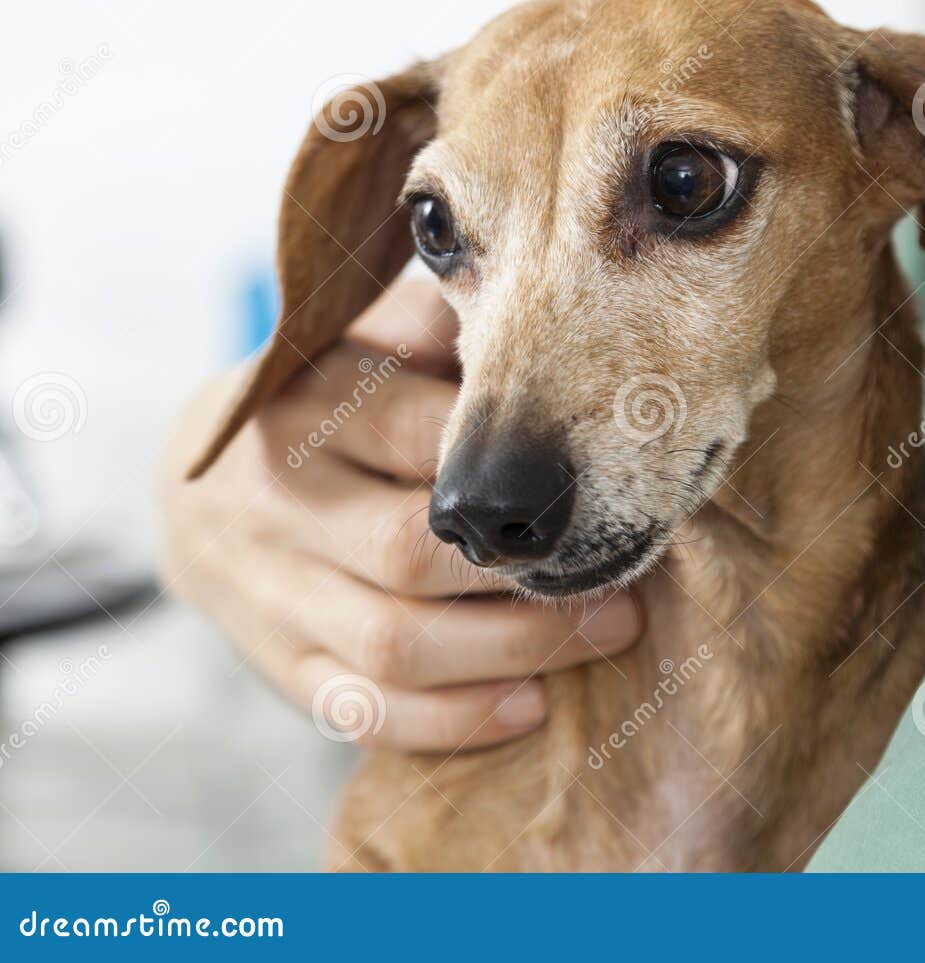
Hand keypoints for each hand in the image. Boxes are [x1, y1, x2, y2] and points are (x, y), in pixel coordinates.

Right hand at [157, 276, 640, 750]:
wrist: (205, 488)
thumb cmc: (329, 400)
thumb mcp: (369, 339)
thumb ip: (439, 323)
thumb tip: (540, 299)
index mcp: (308, 407)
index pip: (420, 439)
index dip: (516, 468)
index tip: (606, 476)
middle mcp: (281, 503)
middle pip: (409, 555)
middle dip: (530, 577)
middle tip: (625, 576)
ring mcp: (272, 592)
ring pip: (393, 644)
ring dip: (513, 652)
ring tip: (607, 633)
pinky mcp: (279, 663)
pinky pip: (362, 709)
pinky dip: (450, 720)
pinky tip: (530, 706)